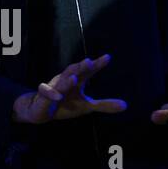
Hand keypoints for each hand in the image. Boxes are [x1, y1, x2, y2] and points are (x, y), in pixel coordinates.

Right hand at [11, 55, 127, 124]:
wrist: (41, 110)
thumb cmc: (66, 104)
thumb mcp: (87, 106)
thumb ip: (105, 105)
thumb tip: (126, 105)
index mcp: (78, 81)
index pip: (89, 70)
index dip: (97, 64)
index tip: (108, 57)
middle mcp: (66, 80)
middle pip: (74, 71)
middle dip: (81, 67)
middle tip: (89, 62)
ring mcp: (54, 87)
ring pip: (60, 81)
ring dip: (66, 80)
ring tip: (74, 78)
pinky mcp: (44, 95)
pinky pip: (46, 92)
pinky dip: (51, 93)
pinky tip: (58, 96)